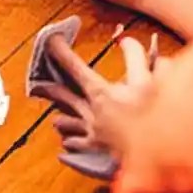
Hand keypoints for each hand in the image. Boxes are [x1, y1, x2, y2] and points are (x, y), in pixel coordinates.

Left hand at [34, 36, 158, 156]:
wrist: (155, 152)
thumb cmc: (152, 117)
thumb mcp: (148, 81)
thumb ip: (136, 58)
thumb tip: (127, 41)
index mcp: (100, 93)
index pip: (76, 68)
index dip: (62, 53)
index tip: (51, 41)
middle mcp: (91, 111)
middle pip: (65, 96)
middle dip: (51, 89)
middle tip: (38, 84)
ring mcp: (93, 131)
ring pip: (71, 122)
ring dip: (63, 119)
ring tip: (55, 120)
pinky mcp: (100, 149)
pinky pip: (80, 144)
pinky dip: (73, 142)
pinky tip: (66, 143)